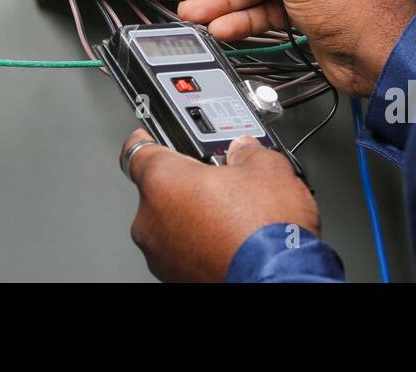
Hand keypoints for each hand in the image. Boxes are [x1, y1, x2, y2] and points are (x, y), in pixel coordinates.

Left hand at [120, 128, 319, 281]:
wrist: (278, 279)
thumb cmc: (264, 232)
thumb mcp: (268, 168)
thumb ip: (247, 150)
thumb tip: (244, 150)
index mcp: (162, 181)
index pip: (137, 149)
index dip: (150, 139)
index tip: (154, 137)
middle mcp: (151, 219)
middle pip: (160, 189)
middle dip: (187, 184)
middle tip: (219, 183)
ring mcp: (161, 254)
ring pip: (171, 223)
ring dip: (193, 217)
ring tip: (231, 216)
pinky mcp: (175, 278)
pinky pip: (182, 250)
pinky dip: (199, 244)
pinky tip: (228, 240)